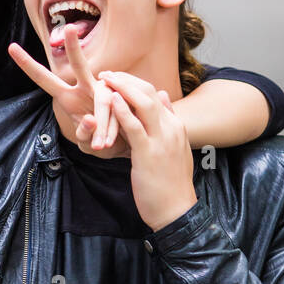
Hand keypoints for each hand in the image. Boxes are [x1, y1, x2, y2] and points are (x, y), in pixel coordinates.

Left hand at [8, 26, 128, 157]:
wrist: (126, 143)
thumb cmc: (98, 140)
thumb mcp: (86, 143)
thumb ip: (84, 134)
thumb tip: (90, 120)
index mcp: (67, 97)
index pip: (44, 79)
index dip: (28, 64)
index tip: (11, 47)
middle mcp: (85, 88)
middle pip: (79, 65)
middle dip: (74, 47)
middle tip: (70, 27)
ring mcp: (104, 91)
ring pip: (103, 99)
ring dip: (102, 126)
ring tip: (100, 146)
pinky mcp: (122, 98)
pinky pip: (117, 110)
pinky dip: (111, 131)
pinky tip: (107, 142)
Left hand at [101, 72, 197, 230]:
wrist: (176, 210)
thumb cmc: (171, 184)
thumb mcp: (174, 149)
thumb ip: (168, 122)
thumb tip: (162, 96)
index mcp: (176, 127)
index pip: (156, 95)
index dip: (135, 83)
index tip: (118, 78)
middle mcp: (171, 129)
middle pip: (150, 93)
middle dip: (127, 80)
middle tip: (108, 73)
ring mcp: (162, 140)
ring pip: (144, 104)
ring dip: (123, 88)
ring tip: (106, 80)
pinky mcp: (148, 154)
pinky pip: (135, 127)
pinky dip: (123, 111)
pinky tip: (111, 100)